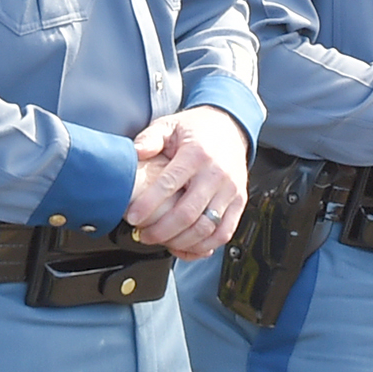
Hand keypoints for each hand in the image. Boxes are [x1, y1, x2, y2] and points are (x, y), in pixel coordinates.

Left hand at [126, 105, 249, 259]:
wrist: (230, 126)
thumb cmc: (196, 129)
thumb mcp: (170, 124)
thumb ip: (150, 138)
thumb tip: (136, 152)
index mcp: (196, 154)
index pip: (169, 185)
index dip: (148, 205)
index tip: (132, 217)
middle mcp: (216, 174)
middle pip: (187, 214)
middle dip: (161, 231)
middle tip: (143, 235)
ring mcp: (230, 190)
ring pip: (206, 228)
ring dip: (180, 242)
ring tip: (162, 241)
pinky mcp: (239, 202)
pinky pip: (224, 233)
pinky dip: (204, 246)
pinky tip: (186, 246)